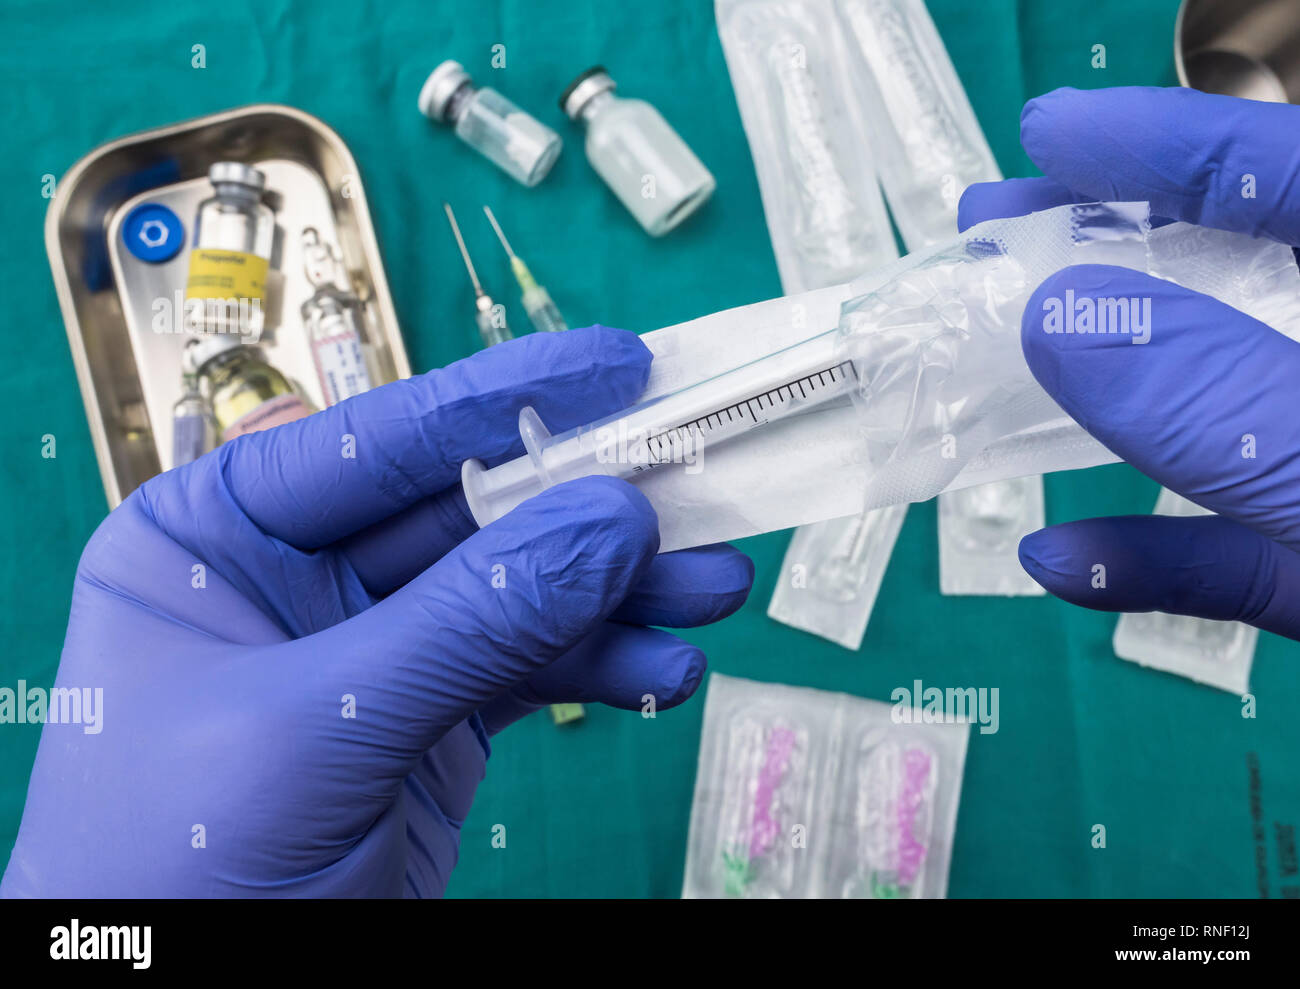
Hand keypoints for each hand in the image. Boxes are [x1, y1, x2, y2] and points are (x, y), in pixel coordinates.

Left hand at [0, 325, 752, 896]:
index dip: (505, 396)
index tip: (619, 363)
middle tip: (698, 481)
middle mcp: (300, 575)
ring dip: (619, 589)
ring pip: (517, 591)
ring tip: (715, 586)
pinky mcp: (431, 716)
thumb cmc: (183, 864)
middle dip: (586, 506)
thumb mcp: (322, 727)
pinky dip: (601, 666)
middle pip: (469, 512)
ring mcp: (376, 647)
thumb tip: (611, 518)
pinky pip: (530, 669)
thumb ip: (469, 620)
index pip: (378, 440)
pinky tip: (665, 670)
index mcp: (219, 535)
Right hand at [959, 86, 1299, 638]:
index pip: (1284, 174)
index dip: (1164, 142)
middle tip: (988, 233)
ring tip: (987, 364)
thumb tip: (1058, 312)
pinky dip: (1147, 555)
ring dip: (1100, 399)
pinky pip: (1234, 553)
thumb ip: (1211, 392)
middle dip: (1105, 255)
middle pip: (1232, 283)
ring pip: (1216, 416)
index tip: (1045, 132)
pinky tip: (1059, 560)